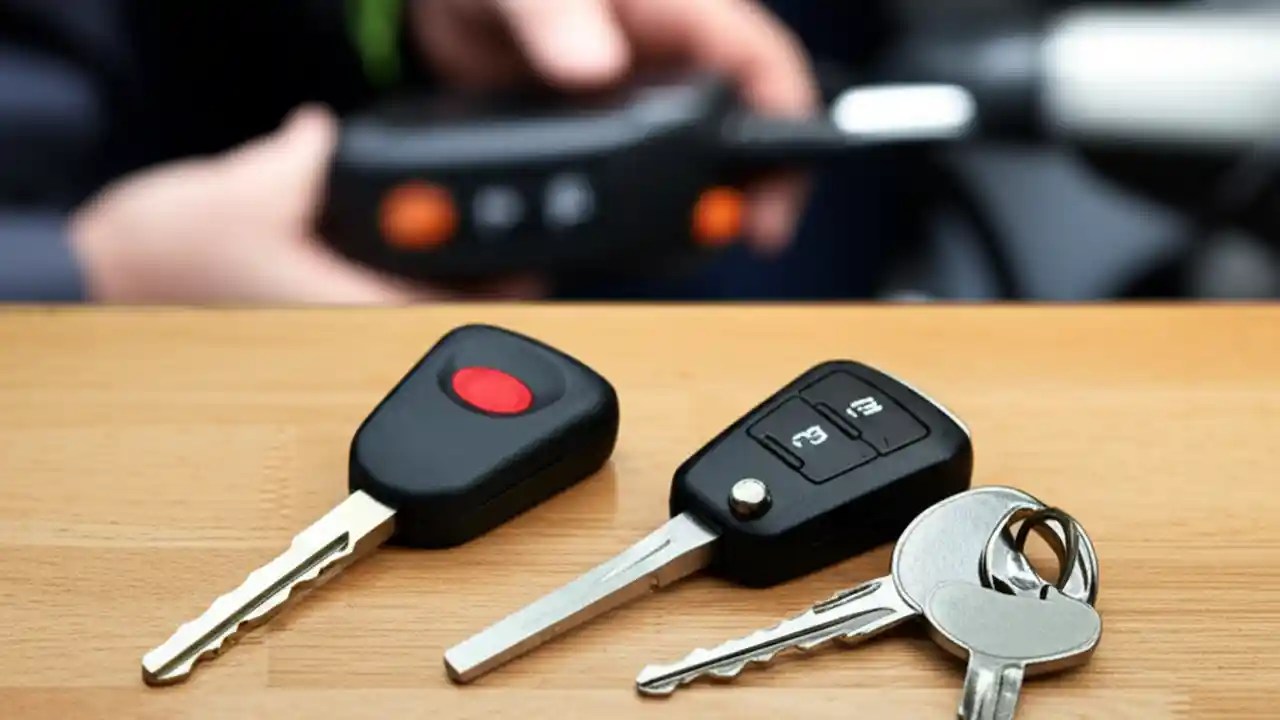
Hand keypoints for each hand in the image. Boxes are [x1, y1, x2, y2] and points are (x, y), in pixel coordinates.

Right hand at [71, 106, 539, 302]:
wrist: (105, 275)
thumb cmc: (162, 253)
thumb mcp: (243, 192)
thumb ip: (302, 161)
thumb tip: (330, 133)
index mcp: (332, 309)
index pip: (435, 312)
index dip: (491, 294)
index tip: (533, 269)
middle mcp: (332, 323)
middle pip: (428, 312)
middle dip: (472, 283)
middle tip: (511, 248)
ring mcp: (319, 318)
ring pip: (399, 303)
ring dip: (434, 276)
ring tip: (465, 239)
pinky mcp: (301, 300)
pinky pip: (366, 286)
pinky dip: (393, 264)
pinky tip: (399, 234)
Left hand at [412, 0, 818, 252]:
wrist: (448, 16)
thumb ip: (552, 12)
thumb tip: (592, 66)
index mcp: (674, 10)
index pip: (761, 62)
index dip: (787, 126)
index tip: (771, 194)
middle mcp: (670, 58)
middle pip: (746, 125)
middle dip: (750, 187)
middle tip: (737, 237)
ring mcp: (643, 103)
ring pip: (701, 164)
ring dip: (698, 211)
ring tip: (683, 252)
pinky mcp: (609, 139)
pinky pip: (646, 183)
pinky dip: (644, 219)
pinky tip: (626, 248)